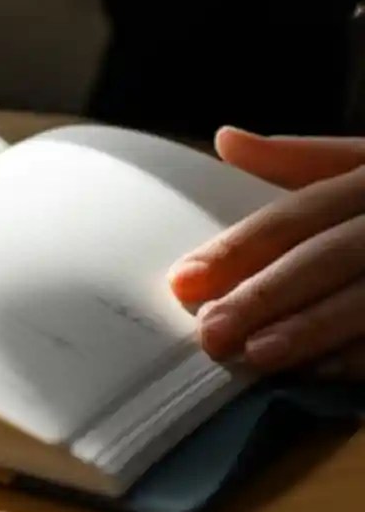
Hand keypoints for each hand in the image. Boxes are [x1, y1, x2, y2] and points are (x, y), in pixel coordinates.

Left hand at [168, 127, 364, 379]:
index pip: (298, 214)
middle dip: (266, 295)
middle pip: (328, 255)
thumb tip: (226, 140)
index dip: (238, 249)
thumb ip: (306, 160)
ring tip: (257, 356)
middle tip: (209, 334)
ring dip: (314, 329)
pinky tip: (326, 371)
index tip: (183, 282)